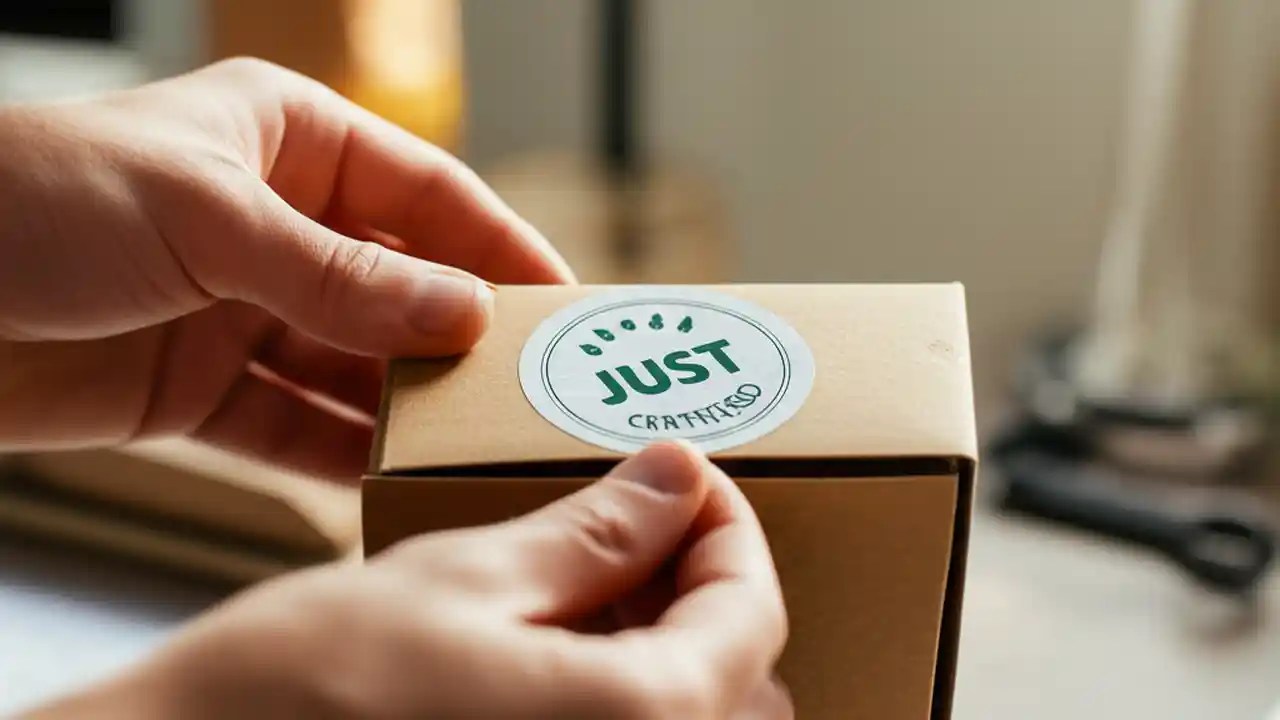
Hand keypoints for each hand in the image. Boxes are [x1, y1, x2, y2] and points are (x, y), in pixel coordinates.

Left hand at [0, 58, 571, 476]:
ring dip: (406, 408)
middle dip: (462, 340)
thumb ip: (340, 276)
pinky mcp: (201, 387)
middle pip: (401, 286)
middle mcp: (276, 224)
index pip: (429, 193)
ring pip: (354, 365)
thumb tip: (463, 313)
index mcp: (288, 141)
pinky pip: (293, 425)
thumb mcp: (207, 217)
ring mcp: (242, 309)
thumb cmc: (34, 196)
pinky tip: (391, 480)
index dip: (501, 247)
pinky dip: (340, 455)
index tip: (564, 304)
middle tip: (532, 391)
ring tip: (473, 449)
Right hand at [27, 442, 792, 719]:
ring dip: (664, 636)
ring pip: (688, 716)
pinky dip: (617, 686)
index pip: (750, 612)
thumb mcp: (465, 580)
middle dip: (700, 582)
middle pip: (736, 675)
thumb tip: (678, 477)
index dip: (730, 525)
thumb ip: (596, 534)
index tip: (684, 470)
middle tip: (641, 514)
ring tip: (595, 567)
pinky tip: (556, 638)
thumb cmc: (305, 691)